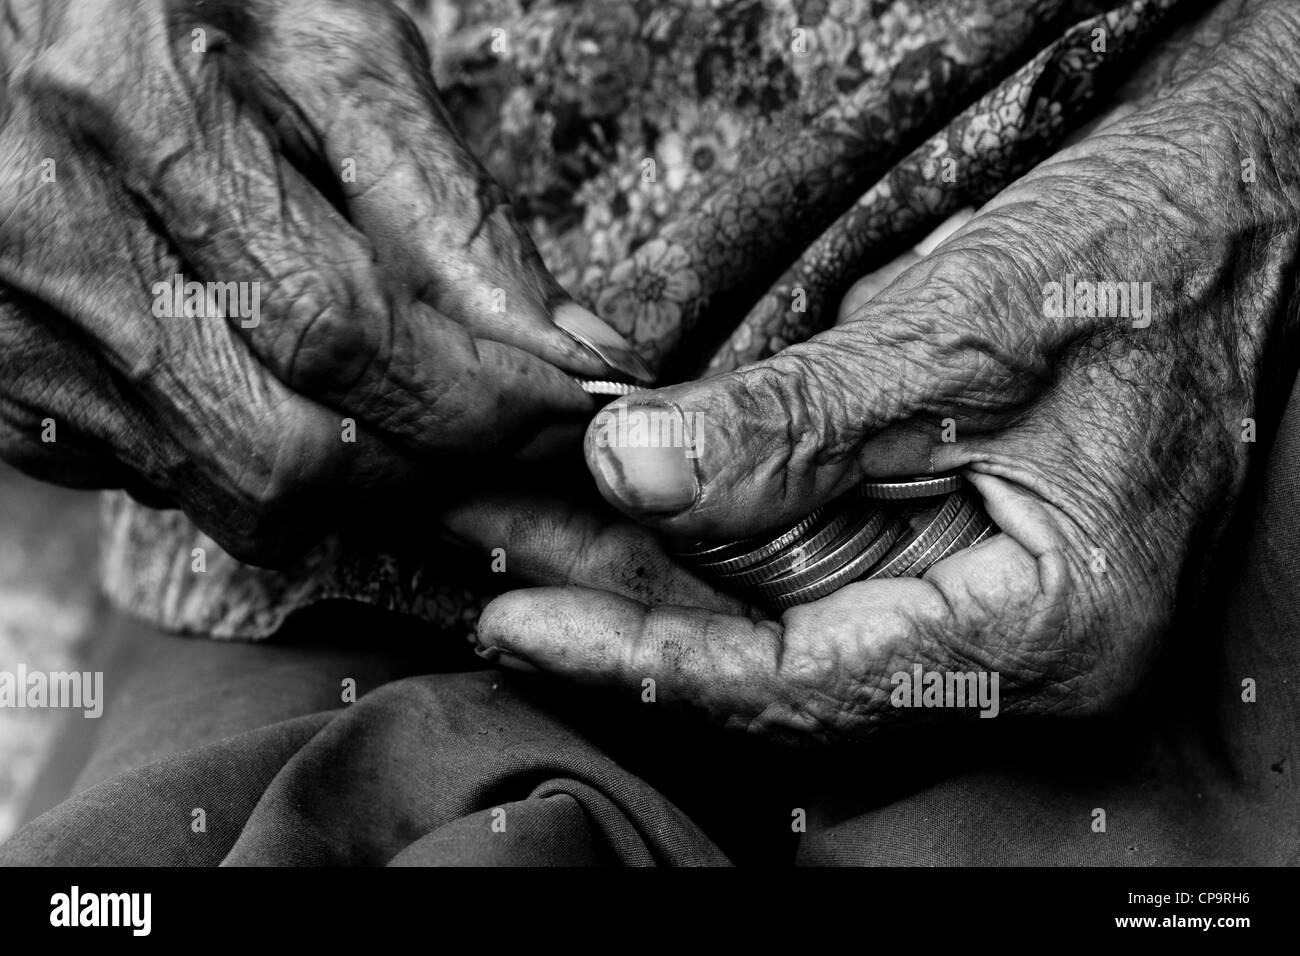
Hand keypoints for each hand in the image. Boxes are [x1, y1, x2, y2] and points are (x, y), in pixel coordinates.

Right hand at [0, 0, 637, 563]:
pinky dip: (266, 468)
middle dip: (441, 468)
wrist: (36, 8)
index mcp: (136, 100)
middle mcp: (44, 223)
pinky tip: (303, 399)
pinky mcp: (5, 374)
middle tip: (522, 438)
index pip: (342, 326)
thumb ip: (454, 210)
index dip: (481, 400)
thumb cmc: (200, 3)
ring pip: (232, 496)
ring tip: (431, 423)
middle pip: (287, 446)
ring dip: (366, 489)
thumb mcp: (341, 53)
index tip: (573, 414)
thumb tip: (573, 353)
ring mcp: (9, 315)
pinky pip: (169, 483)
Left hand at [473, 2, 1299, 741]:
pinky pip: (804, 556)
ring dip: (641, 560)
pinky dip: (707, 521)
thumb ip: (797, 422)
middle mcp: (1003, 642)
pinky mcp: (942, 542)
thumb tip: (632, 466)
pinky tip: (621, 483)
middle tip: (484, 546)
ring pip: (773, 609)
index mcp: (1044, 624)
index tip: (521, 626)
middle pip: (769, 655)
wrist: (1224, 207)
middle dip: (618, 599)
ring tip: (513, 514)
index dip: (651, 660)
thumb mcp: (960, 332)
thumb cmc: (1137, 259)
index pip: (805, 681)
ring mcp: (971, 596)